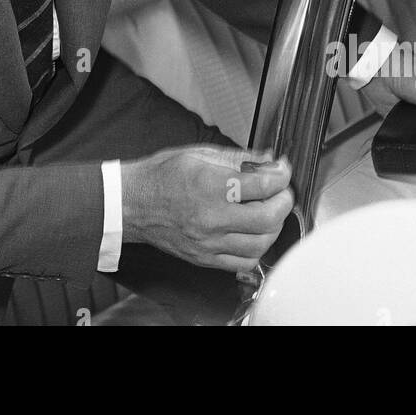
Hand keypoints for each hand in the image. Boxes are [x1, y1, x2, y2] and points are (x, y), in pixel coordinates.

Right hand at [120, 145, 293, 273]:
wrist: (132, 204)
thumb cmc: (161, 176)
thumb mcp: (198, 153)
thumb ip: (237, 157)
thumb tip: (268, 159)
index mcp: (210, 185)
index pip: (263, 185)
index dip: (281, 176)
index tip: (282, 170)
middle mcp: (211, 217)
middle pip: (267, 218)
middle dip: (283, 202)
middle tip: (281, 191)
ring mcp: (208, 242)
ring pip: (260, 244)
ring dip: (273, 226)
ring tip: (269, 211)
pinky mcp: (205, 258)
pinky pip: (244, 262)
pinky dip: (257, 248)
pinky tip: (253, 233)